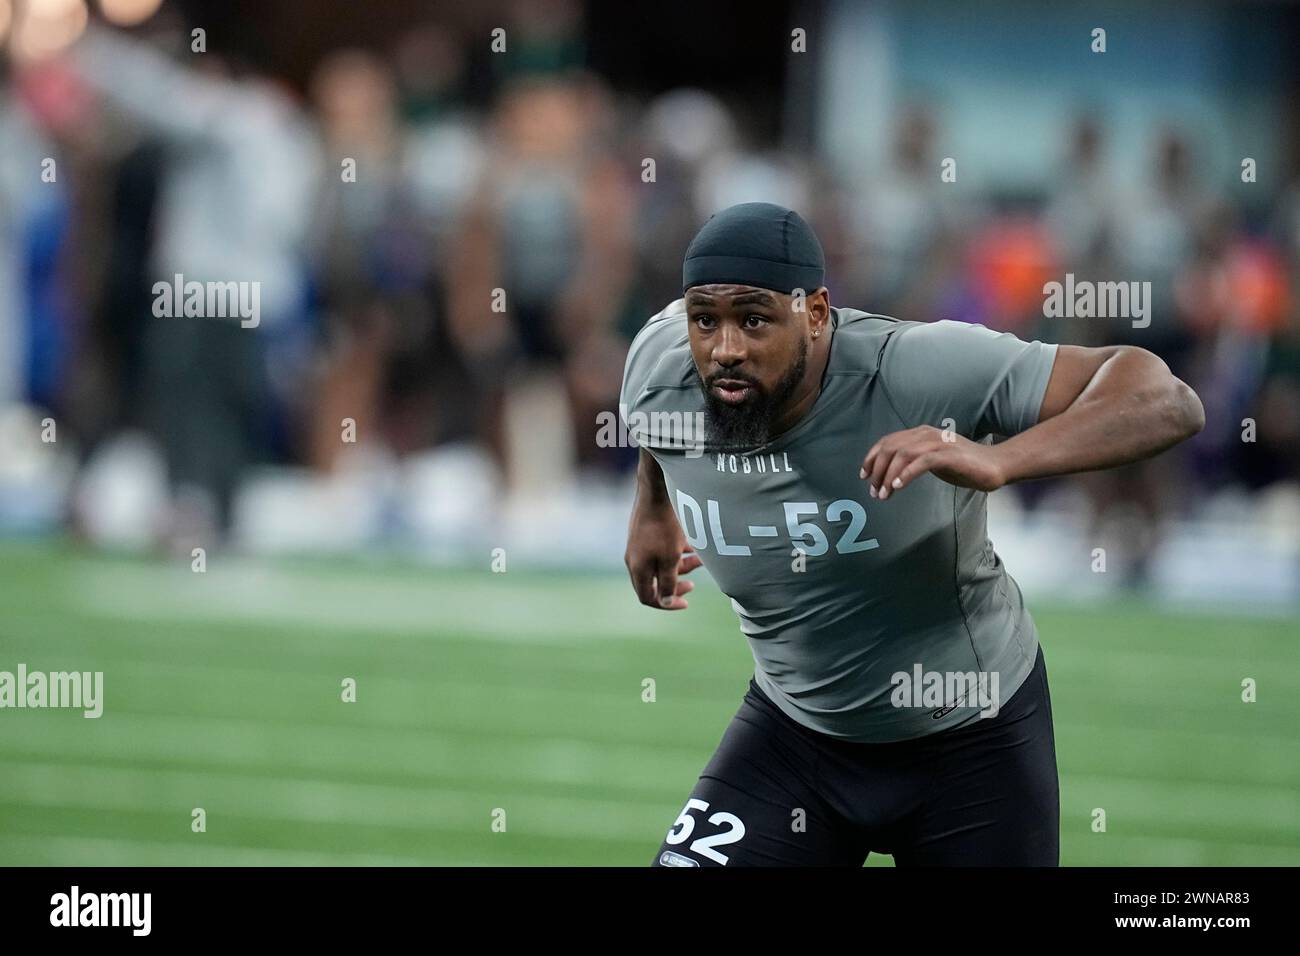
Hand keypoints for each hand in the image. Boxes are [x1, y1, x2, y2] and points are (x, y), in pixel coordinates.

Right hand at [624, 502, 702, 609]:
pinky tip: (693, 544)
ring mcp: (640, 545)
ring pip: (661, 564)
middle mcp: (635, 558)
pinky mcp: (647, 532)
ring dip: (681, 565)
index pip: (647, 597)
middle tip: (693, 584)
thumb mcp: (670, 559)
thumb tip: (666, 601)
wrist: (657, 491)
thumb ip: (668, 582)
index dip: (667, 604)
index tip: (686, 602)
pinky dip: (677, 551)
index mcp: (637, 568)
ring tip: (700, 558)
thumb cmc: (664, 527)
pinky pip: (662, 549)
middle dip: (676, 584)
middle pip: (655, 581)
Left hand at [859, 425, 1006, 499]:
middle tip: (873, 491)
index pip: (888, 441)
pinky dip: (906, 474)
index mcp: (920, 433)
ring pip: (903, 455)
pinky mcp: (949, 455)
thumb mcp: (932, 460)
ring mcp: (938, 443)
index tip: (864, 475)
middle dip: (877, 471)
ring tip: (884, 494)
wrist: (995, 465)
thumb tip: (890, 475)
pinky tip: (898, 487)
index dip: (872, 457)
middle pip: (891, 448)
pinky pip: (921, 462)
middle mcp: (926, 434)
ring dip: (889, 476)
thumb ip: (913, 461)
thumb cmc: (964, 465)